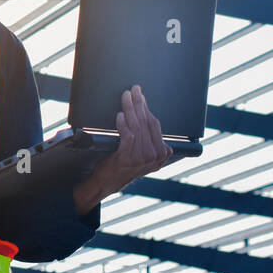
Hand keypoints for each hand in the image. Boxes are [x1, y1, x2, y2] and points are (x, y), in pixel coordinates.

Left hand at [73, 84, 171, 212]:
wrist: (109, 182)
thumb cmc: (124, 163)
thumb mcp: (143, 153)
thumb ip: (148, 138)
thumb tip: (143, 110)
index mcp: (163, 154)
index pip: (154, 124)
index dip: (146, 108)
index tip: (140, 95)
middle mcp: (155, 157)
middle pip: (146, 123)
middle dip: (139, 104)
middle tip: (133, 90)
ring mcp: (142, 159)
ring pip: (137, 127)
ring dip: (130, 109)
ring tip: (125, 97)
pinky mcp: (128, 159)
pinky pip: (128, 136)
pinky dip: (123, 124)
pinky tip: (120, 115)